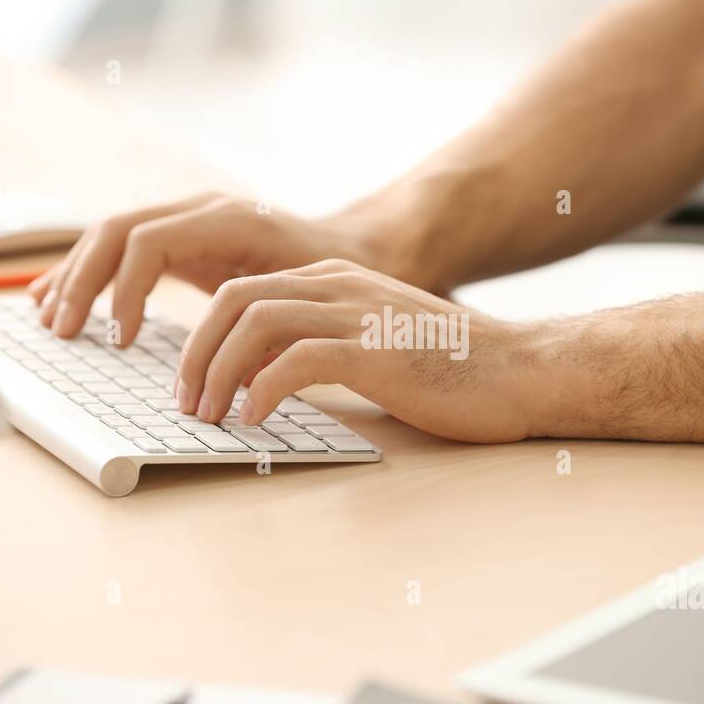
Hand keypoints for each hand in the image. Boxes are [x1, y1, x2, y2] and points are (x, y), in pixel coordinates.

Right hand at [28, 193, 376, 343]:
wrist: (357, 245)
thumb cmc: (336, 274)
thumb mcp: (303, 299)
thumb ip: (266, 329)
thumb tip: (235, 378)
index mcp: (225, 219)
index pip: (147, 243)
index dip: (124, 291)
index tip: (120, 340)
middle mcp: (199, 210)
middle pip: (115, 231)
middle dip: (80, 281)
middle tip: (61, 331)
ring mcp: (187, 220)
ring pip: (110, 236)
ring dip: (74, 276)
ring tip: (46, 317)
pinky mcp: (182, 239)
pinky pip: (123, 249)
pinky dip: (90, 273)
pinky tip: (61, 297)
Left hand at [173, 259, 545, 442]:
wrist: (519, 370)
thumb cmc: (451, 369)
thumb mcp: (374, 343)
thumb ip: (322, 346)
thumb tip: (262, 378)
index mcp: (335, 282)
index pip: (243, 291)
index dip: (203, 337)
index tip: (191, 383)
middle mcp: (339, 288)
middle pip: (234, 300)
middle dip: (195, 353)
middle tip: (185, 404)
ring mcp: (356, 315)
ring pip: (253, 323)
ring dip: (216, 373)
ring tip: (209, 416)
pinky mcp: (373, 351)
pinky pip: (294, 360)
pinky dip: (261, 390)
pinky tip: (255, 420)